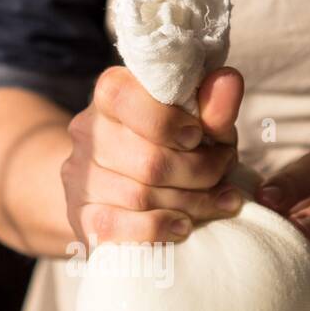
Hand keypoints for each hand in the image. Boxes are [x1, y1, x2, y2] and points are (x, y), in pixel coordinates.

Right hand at [62, 65, 244, 245]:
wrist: (121, 186)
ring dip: (191, 203)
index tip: (198, 136)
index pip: (125, 98)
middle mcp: (88, 131)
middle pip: (148, 160)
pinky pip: (118, 227)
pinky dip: (159, 228)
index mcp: (112, 93)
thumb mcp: (197, 121)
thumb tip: (228, 82)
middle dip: (200, 172)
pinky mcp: (82, 217)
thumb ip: (212, 106)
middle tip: (222, 173)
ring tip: (217, 200)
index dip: (169, 122)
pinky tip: (184, 226)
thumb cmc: (169, 144)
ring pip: (140, 196)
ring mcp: (80, 176)